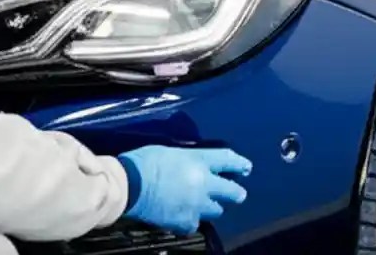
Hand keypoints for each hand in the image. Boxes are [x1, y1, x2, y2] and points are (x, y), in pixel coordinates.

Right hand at [117, 146, 251, 234]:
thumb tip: (191, 165)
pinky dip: (192, 220)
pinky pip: (195, 223)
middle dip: (236, 192)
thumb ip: (187, 159)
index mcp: (198, 161)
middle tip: (238, 194)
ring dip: (212, 207)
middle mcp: (203, 183)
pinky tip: (185, 216)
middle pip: (231, 191)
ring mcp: (196, 204)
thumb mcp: (169, 151)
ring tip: (206, 205)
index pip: (228, 159)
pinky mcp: (184, 221)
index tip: (246, 168)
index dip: (239, 164)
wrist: (129, 185)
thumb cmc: (143, 162)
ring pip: (216, 210)